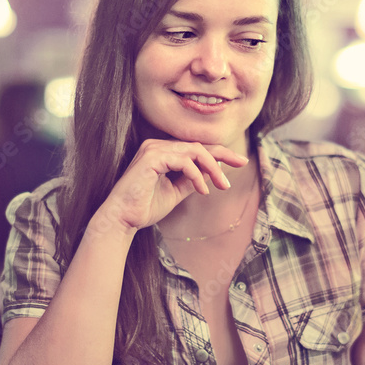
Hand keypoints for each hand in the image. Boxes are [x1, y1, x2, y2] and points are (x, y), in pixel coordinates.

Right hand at [96, 139, 248, 234]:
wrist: (123, 219)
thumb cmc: (144, 207)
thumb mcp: (175, 193)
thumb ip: (191, 181)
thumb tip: (212, 175)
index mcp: (162, 153)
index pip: (196, 149)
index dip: (219, 154)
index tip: (239, 162)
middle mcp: (157, 146)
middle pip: (198, 145)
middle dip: (223, 154)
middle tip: (242, 163)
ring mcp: (154, 149)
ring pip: (194, 150)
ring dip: (212, 168)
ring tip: (223, 185)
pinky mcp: (152, 157)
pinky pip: (184, 160)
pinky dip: (197, 174)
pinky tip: (203, 189)